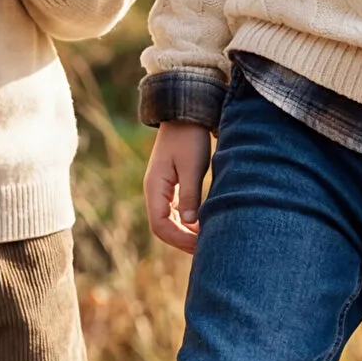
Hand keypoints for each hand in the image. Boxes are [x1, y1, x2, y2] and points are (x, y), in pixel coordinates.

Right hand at [144, 121, 212, 253]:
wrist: (186, 112)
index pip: (160, 226)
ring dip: (185, 231)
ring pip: (170, 219)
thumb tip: (189, 224)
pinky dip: (187, 220)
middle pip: (164, 226)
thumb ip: (190, 195)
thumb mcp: (191, 166)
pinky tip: (203, 223)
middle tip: (206, 248)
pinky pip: (176, 209)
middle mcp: (155, 191)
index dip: (179, 239)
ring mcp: (162, 188)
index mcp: (155, 188)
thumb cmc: (189, 137)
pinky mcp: (172, 183)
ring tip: (207, 238)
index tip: (201, 244)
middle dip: (183, 239)